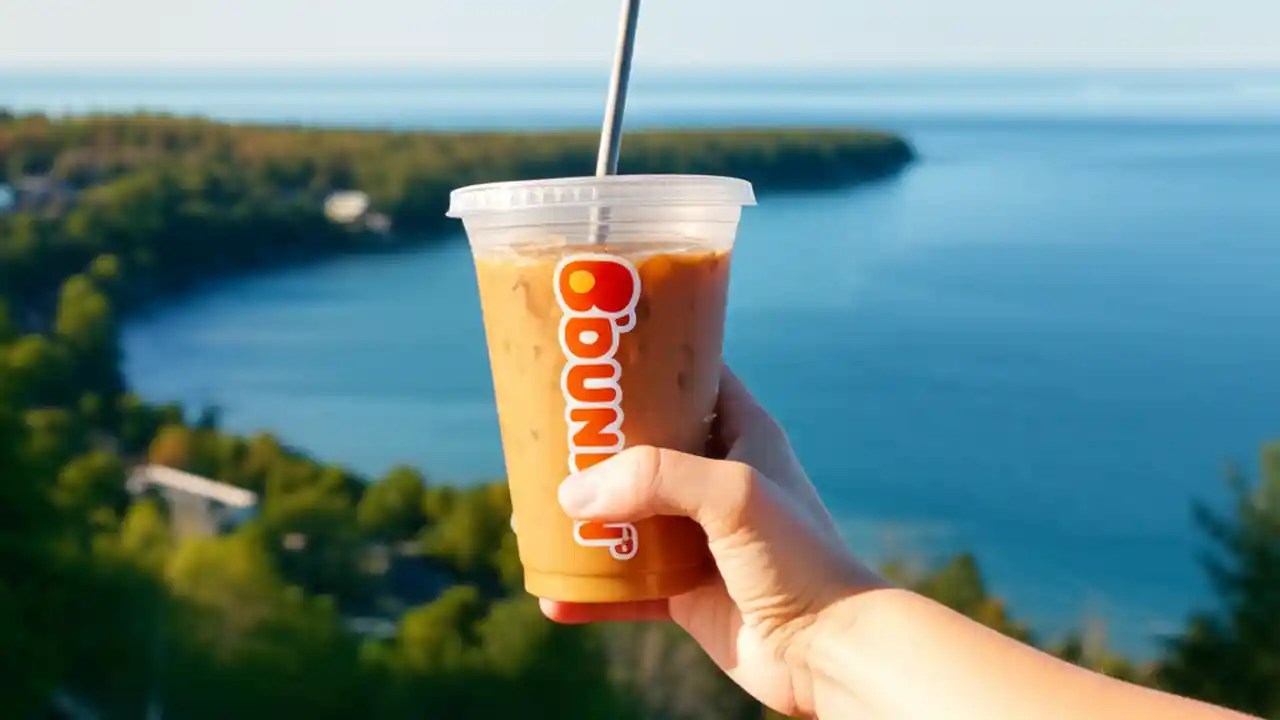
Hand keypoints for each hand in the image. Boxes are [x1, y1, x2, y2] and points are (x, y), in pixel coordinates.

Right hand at [541, 366, 882, 717]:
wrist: (828, 651)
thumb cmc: (800, 558)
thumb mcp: (733, 494)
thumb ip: (655, 478)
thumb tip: (572, 494)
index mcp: (740, 434)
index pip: (689, 378)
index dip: (644, 363)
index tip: (591, 358)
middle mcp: (716, 480)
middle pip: (641, 449)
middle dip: (591, 447)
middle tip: (540, 442)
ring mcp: (699, 537)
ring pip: (625, 517)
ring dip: (580, 519)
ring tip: (528, 517)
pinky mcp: (685, 591)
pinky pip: (624, 587)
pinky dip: (588, 592)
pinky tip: (552, 596)